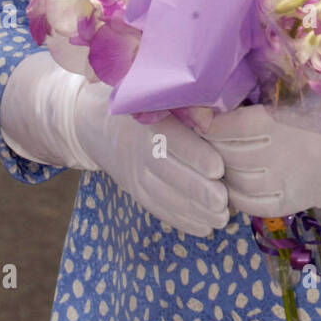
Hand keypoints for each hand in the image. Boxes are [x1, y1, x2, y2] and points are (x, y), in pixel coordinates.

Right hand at [74, 82, 229, 235]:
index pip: (167, 138)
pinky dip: (179, 219)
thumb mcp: (155, 92)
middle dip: (196, 190)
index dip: (192, 154)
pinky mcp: (131, 188)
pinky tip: (203, 228)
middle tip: (224, 202)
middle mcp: (134, 144)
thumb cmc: (141, 99)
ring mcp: (130, 170)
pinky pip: (154, 206)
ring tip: (221, 219)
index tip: (218, 168)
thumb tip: (226, 110)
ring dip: (192, 210)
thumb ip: (184, 101)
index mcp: (143, 115)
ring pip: (160, 193)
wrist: (94, 121)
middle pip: (165, 170)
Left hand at [202, 96, 320, 216]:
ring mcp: (283, 184)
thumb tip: (221, 95)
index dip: (204, 120)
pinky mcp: (290, 203)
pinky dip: (233, 192)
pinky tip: (229, 179)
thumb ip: (267, 100)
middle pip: (223, 155)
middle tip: (192, 131)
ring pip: (231, 181)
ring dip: (216, 168)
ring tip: (208, 155)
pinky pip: (248, 203)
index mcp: (281, 122)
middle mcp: (278, 156)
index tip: (192, 110)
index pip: (225, 127)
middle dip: (204, 144)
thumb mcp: (306, 94)